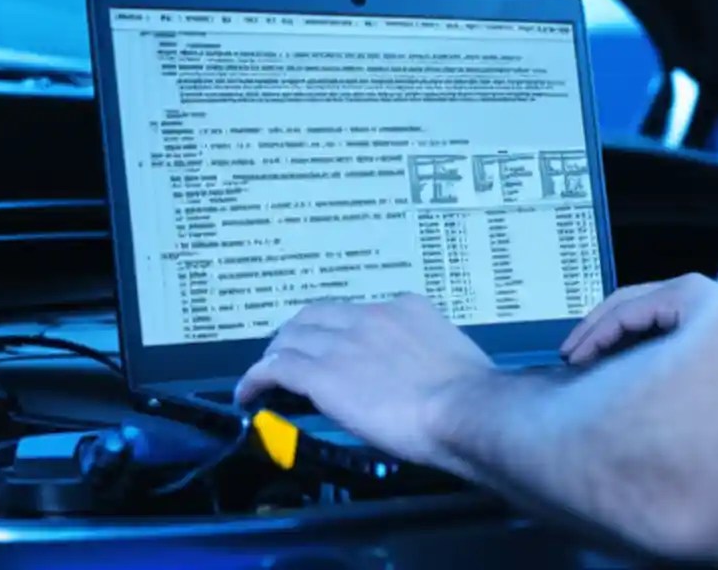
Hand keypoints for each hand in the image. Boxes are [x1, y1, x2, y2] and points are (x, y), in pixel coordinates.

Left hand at [234, 294, 493, 468]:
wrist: (462, 409)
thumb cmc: (469, 395)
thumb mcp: (451, 356)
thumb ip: (426, 354)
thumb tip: (420, 374)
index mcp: (405, 308)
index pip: (358, 312)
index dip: (340, 330)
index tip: (338, 349)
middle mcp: (368, 316)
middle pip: (314, 316)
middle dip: (298, 334)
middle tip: (292, 356)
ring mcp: (341, 342)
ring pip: (290, 338)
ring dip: (276, 355)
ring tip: (266, 374)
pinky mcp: (321, 373)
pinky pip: (275, 368)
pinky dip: (257, 379)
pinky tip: (248, 394)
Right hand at [560, 273, 716, 364]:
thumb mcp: (681, 362)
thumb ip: (639, 355)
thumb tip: (601, 370)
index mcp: (687, 295)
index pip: (623, 311)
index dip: (592, 337)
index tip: (571, 360)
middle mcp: (694, 292)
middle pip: (627, 301)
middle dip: (595, 328)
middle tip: (569, 355)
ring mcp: (701, 302)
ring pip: (639, 308)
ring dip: (611, 331)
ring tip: (587, 356)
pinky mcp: (706, 317)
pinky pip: (657, 317)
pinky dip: (631, 335)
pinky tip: (619, 356)